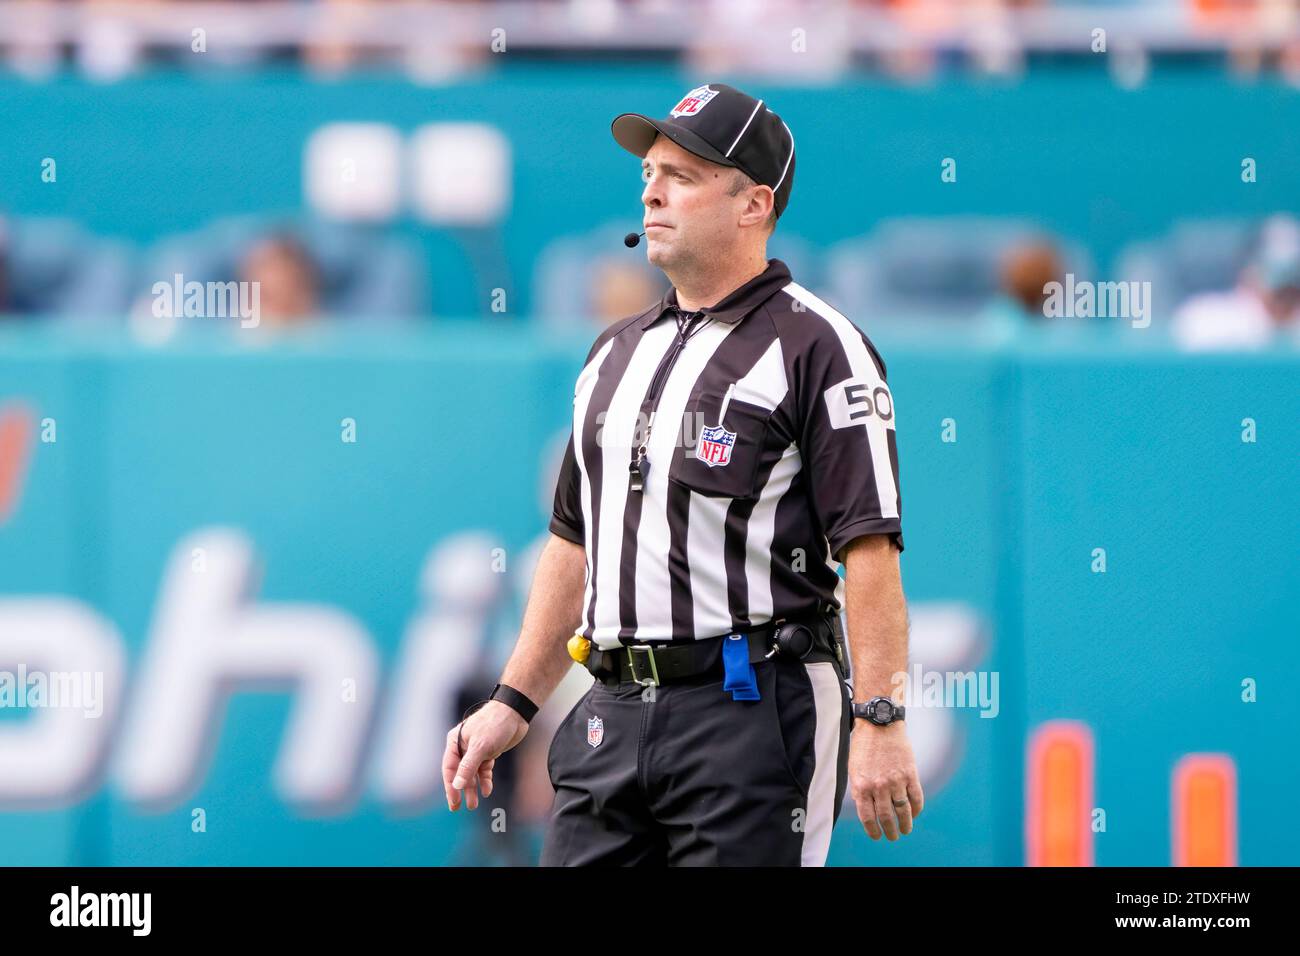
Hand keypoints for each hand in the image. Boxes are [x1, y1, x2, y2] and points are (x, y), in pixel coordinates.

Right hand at [443, 700, 528, 810]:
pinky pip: (484, 770)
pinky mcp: (489, 752)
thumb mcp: (480, 746)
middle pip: (459, 772)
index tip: (454, 801)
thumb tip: (456, 785)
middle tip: (458, 808)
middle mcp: (463, 746)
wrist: (515, 713)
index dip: (450, 786)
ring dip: (473, 788)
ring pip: (472, 773)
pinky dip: (485, 780)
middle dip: (460, 790)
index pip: (449, 768)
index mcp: (454, 741)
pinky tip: (487, 790)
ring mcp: (476, 750)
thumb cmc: (494, 724)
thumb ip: (467, 766)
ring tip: (473, 804)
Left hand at [847, 720, 923, 839]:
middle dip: (890, 831)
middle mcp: (878, 786)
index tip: (877, 836)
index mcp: (861, 786)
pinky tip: (914, 814)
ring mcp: (896, 781)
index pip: (867, 817)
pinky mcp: (910, 774)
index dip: (873, 831)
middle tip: (892, 836)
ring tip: (905, 830)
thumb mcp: (854, 768)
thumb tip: (864, 809)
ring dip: (905, 824)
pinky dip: (916, 809)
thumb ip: (859, 789)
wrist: (880, 724)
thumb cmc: (864, 746)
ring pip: (903, 811)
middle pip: (886, 817)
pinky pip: (916, 798)